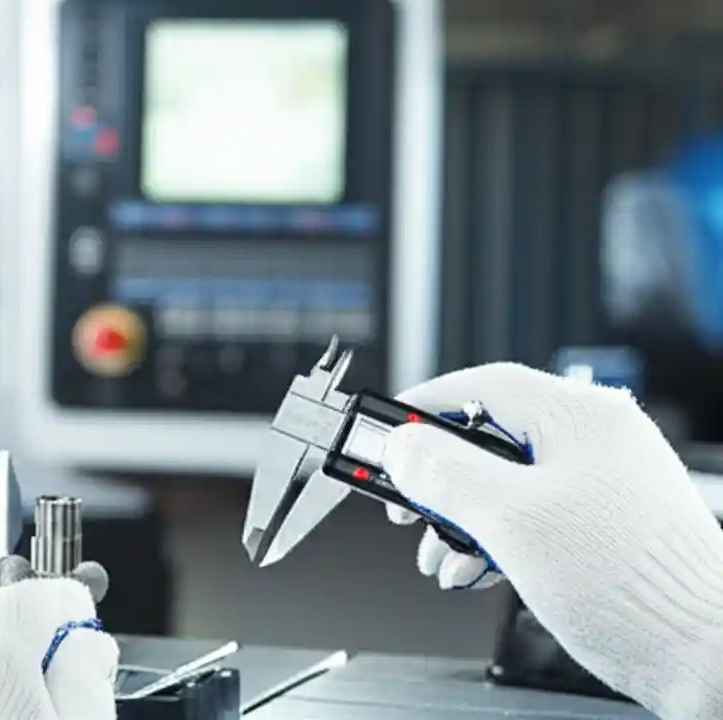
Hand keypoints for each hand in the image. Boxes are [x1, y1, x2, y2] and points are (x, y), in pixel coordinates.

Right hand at [382, 363, 722, 718]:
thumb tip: (403, 446)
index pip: (483, 386)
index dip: (423, 406)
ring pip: (505, 481)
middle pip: (489, 438)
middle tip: (403, 506)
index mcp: (583, 418)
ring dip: (459, 518)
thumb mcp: (512, 519)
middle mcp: (596, 441)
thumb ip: (447, 474)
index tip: (385, 431)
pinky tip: (473, 568)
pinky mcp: (603, 525)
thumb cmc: (628, 583)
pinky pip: (530, 514)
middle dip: (438, 479)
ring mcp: (603, 483)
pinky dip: (493, 536)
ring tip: (438, 555)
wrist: (702, 651)